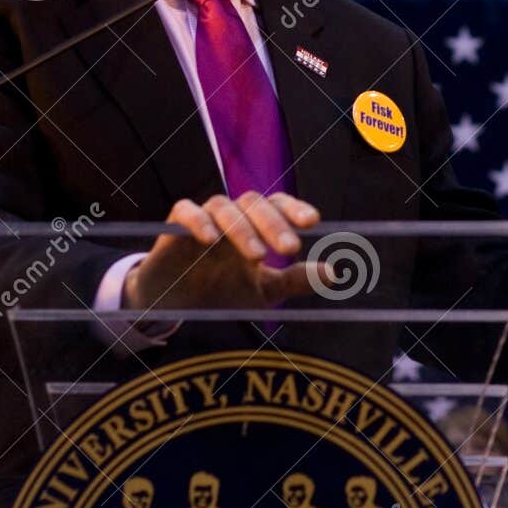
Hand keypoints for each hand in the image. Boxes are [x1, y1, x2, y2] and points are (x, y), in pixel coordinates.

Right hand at [122, 191, 321, 310]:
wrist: (175, 304)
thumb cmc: (223, 291)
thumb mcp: (263, 291)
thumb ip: (295, 280)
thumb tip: (334, 273)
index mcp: (255, 225)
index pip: (277, 205)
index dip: (294, 209)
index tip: (313, 222)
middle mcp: (232, 216)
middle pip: (255, 203)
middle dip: (275, 224)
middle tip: (290, 248)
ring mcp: (203, 218)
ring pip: (224, 207)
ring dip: (243, 229)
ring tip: (257, 257)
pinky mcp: (174, 226)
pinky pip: (186, 211)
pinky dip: (198, 221)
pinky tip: (210, 239)